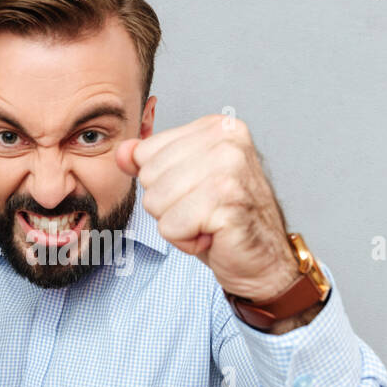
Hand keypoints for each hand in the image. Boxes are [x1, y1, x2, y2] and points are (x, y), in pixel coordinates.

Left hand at [114, 115, 298, 301]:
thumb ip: (151, 162)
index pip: (146, 152)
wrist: (263, 260)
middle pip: (149, 177)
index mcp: (216, 126)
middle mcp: (226, 140)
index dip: (161, 183)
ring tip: (207, 223)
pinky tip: (213, 236)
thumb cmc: (224, 221)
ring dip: (177, 224)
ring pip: (156, 201)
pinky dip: (186, 241)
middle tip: (203, 212)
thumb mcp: (182, 184)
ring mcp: (229, 169)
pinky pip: (171, 226)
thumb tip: (123, 152)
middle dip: (168, 205)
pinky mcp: (227, 202)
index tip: (196, 193)